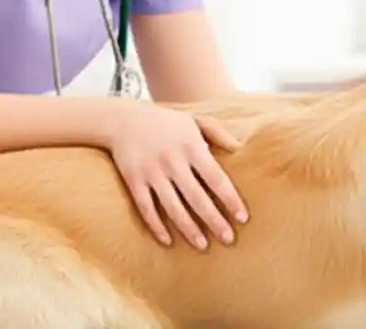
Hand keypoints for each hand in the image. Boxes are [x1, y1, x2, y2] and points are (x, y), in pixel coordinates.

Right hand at [105, 101, 248, 249]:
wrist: (123, 120)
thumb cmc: (166, 122)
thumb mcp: (194, 120)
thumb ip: (217, 132)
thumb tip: (239, 148)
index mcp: (191, 146)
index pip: (216, 178)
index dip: (230, 199)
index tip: (242, 218)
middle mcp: (173, 161)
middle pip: (197, 197)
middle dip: (214, 220)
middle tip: (228, 239)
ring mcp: (152, 172)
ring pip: (173, 207)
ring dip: (189, 229)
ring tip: (203, 245)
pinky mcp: (134, 181)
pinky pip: (146, 208)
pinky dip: (157, 226)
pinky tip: (168, 241)